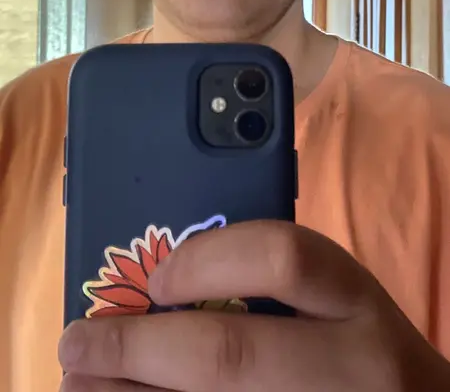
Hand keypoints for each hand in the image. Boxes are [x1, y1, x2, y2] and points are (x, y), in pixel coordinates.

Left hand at [59, 221, 449, 390]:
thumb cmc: (361, 348)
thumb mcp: (333, 299)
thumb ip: (271, 283)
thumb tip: (161, 284)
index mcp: (353, 300)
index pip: (282, 258)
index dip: (207, 261)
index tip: (157, 279)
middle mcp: (350, 367)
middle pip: (229, 355)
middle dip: (135, 349)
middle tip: (77, 341)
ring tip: (79, 382)